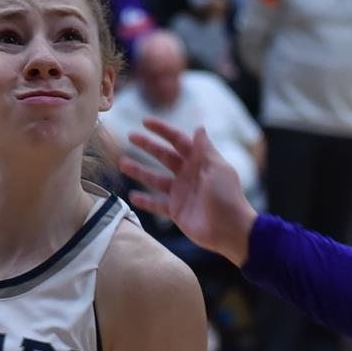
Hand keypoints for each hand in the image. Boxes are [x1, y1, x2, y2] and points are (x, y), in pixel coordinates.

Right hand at [121, 117, 256, 265]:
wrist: (229, 229)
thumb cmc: (227, 196)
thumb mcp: (217, 168)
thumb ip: (204, 149)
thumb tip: (199, 127)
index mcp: (199, 161)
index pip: (178, 140)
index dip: (162, 130)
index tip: (145, 121)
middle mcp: (188, 174)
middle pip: (164, 155)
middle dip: (147, 145)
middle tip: (130, 136)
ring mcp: (181, 192)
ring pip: (156, 178)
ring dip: (139, 171)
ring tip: (122, 163)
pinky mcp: (176, 210)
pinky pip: (157, 204)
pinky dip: (145, 201)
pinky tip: (132, 196)